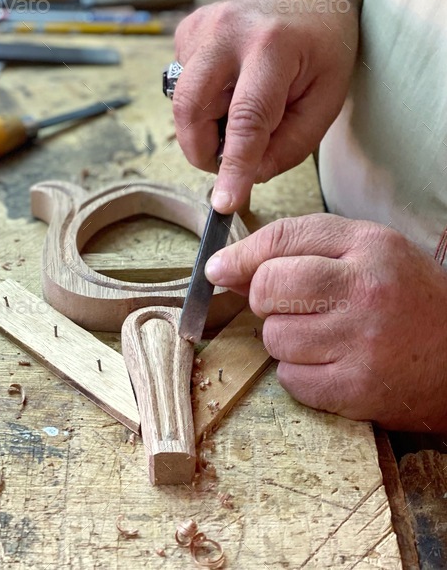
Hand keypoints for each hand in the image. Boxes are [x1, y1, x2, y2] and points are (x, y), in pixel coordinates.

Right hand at [172, 0, 357, 213]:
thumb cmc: (322, 44)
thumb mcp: (328, 97)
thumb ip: (292, 143)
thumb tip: (250, 174)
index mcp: (273, 46)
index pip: (247, 119)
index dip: (233, 167)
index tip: (223, 203)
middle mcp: (228, 31)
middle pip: (190, 109)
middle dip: (201, 150)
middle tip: (228, 159)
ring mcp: (201, 28)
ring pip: (183, 103)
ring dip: (208, 124)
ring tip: (242, 107)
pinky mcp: (186, 32)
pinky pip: (183, 87)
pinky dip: (204, 101)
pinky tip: (230, 83)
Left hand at [205, 214, 446, 431]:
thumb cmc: (407, 300)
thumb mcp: (366, 253)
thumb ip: (301, 250)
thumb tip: (227, 269)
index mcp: (369, 246)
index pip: (283, 238)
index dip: (241, 255)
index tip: (220, 268)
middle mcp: (365, 290)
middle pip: (268, 287)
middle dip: (265, 298)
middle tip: (292, 305)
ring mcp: (361, 343)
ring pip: (274, 337)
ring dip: (286, 339)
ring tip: (325, 337)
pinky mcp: (356, 389)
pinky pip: (290, 379)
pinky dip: (299, 375)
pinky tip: (331, 364)